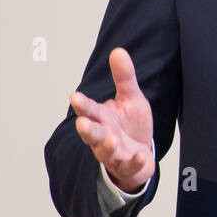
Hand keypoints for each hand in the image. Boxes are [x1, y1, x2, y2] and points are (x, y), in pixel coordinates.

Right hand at [69, 47, 155, 193]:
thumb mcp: (131, 98)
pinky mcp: (127, 165)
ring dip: (107, 146)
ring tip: (112, 139)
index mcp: (102, 118)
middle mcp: (104, 135)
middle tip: (82, 122)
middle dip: (86, 129)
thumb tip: (118, 51)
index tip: (75, 96)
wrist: (140, 155)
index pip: (89, 110)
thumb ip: (124, 77)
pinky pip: (129, 165)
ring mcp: (114, 153)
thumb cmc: (131, 125)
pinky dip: (133, 161)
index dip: (83, 104)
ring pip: (105, 152)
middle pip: (91, 133)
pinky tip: (139, 154)